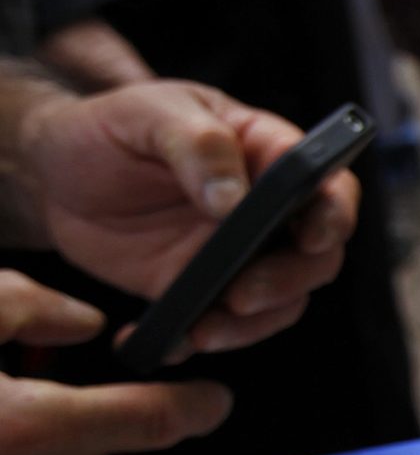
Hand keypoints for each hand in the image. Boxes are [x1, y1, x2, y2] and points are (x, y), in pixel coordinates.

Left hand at [18, 81, 360, 357]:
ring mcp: (240, 256)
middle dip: (287, 282)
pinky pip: (224, 326)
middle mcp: (267, 211)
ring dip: (251, 325)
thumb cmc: (107, 129)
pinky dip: (196, 342)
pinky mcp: (204, 290)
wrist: (52, 174)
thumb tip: (234, 199)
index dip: (334, 214)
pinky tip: (162, 341)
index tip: (310, 236)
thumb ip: (196, 144)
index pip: (329, 186)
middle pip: (316, 257)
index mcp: (267, 155)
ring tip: (202, 331)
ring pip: (281, 302)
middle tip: (242, 294)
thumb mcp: (144, 112)